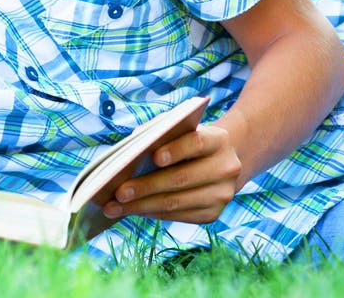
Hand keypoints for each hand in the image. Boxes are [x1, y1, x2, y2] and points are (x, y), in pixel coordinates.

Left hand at [102, 123, 241, 223]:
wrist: (220, 160)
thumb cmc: (186, 138)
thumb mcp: (178, 127)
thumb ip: (158, 131)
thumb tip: (129, 150)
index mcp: (218, 140)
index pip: (197, 143)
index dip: (175, 150)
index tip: (154, 157)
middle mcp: (226, 168)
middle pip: (182, 178)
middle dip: (146, 186)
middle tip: (119, 192)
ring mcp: (222, 195)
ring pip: (177, 202)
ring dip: (143, 206)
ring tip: (117, 207)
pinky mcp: (213, 214)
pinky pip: (179, 216)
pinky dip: (153, 213)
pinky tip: (134, 210)